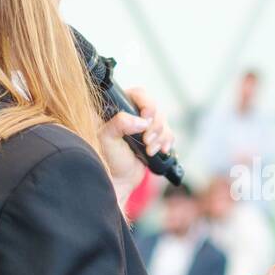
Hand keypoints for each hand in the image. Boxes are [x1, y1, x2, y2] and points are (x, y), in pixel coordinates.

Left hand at [98, 86, 173, 201]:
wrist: (117, 180)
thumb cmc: (106, 159)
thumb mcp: (106, 139)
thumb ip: (119, 124)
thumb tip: (140, 121)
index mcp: (118, 108)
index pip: (139, 94)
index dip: (147, 104)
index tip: (146, 117)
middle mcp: (133, 114)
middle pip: (155, 108)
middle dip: (154, 126)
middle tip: (146, 140)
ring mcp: (144, 126)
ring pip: (164, 121)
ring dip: (160, 137)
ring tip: (149, 151)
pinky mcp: (154, 137)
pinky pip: (168, 133)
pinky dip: (166, 143)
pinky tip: (159, 151)